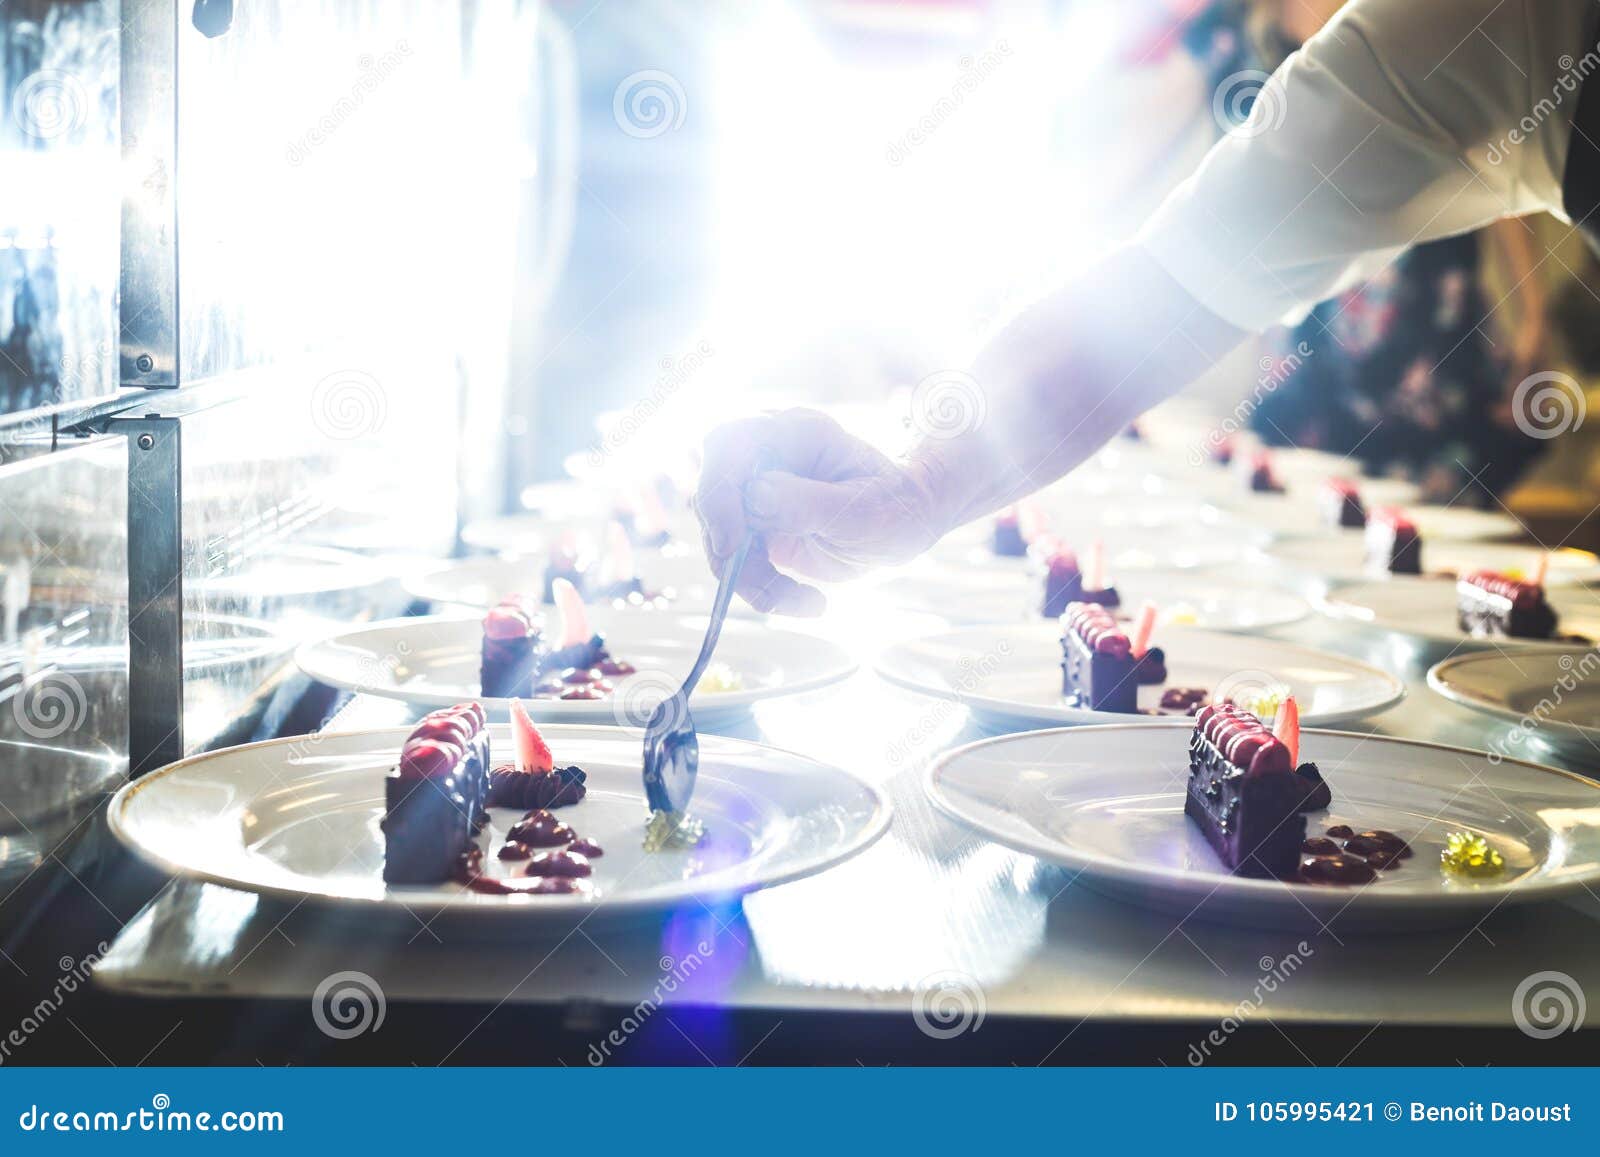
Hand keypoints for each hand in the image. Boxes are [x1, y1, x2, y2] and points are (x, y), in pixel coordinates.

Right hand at [694, 408, 943, 614]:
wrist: (905, 526)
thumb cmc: (895, 508)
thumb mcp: (863, 512)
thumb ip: (809, 502)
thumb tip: (753, 495)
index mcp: (796, 433)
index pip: (730, 444)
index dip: (718, 490)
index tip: (731, 543)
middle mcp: (767, 456)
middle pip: (712, 492)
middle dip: (729, 547)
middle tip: (766, 587)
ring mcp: (757, 491)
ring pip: (720, 536)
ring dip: (751, 578)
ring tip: (808, 602)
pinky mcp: (755, 526)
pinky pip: (736, 560)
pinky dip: (762, 589)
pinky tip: (806, 601)